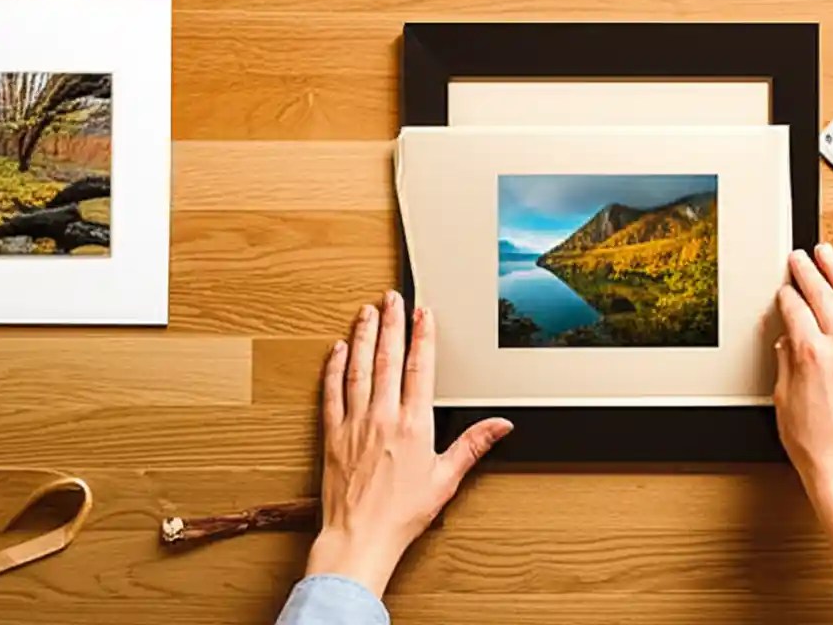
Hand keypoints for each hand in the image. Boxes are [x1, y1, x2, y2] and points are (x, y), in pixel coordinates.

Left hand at [305, 292, 513, 593]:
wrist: (360, 537)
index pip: (419, 368)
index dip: (422, 336)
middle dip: (391, 323)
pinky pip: (332, 392)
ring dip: (362, 336)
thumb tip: (500, 425)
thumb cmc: (402, 514)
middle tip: (391, 297)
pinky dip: (334, 368)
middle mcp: (383, 417)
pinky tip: (337, 350)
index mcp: (413, 425)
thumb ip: (473, 446)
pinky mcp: (333, 435)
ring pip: (358, 368)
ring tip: (366, 312)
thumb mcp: (446, 479)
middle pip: (387, 358)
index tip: (423, 313)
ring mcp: (355, 423)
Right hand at [773, 226, 832, 566]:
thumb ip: (785, 358)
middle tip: (801, 255)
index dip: (787, 293)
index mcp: (812, 356)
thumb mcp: (782, 397)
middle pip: (825, 294)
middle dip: (811, 270)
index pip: (796, 308)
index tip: (783, 284)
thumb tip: (786, 332)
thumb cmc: (814, 443)